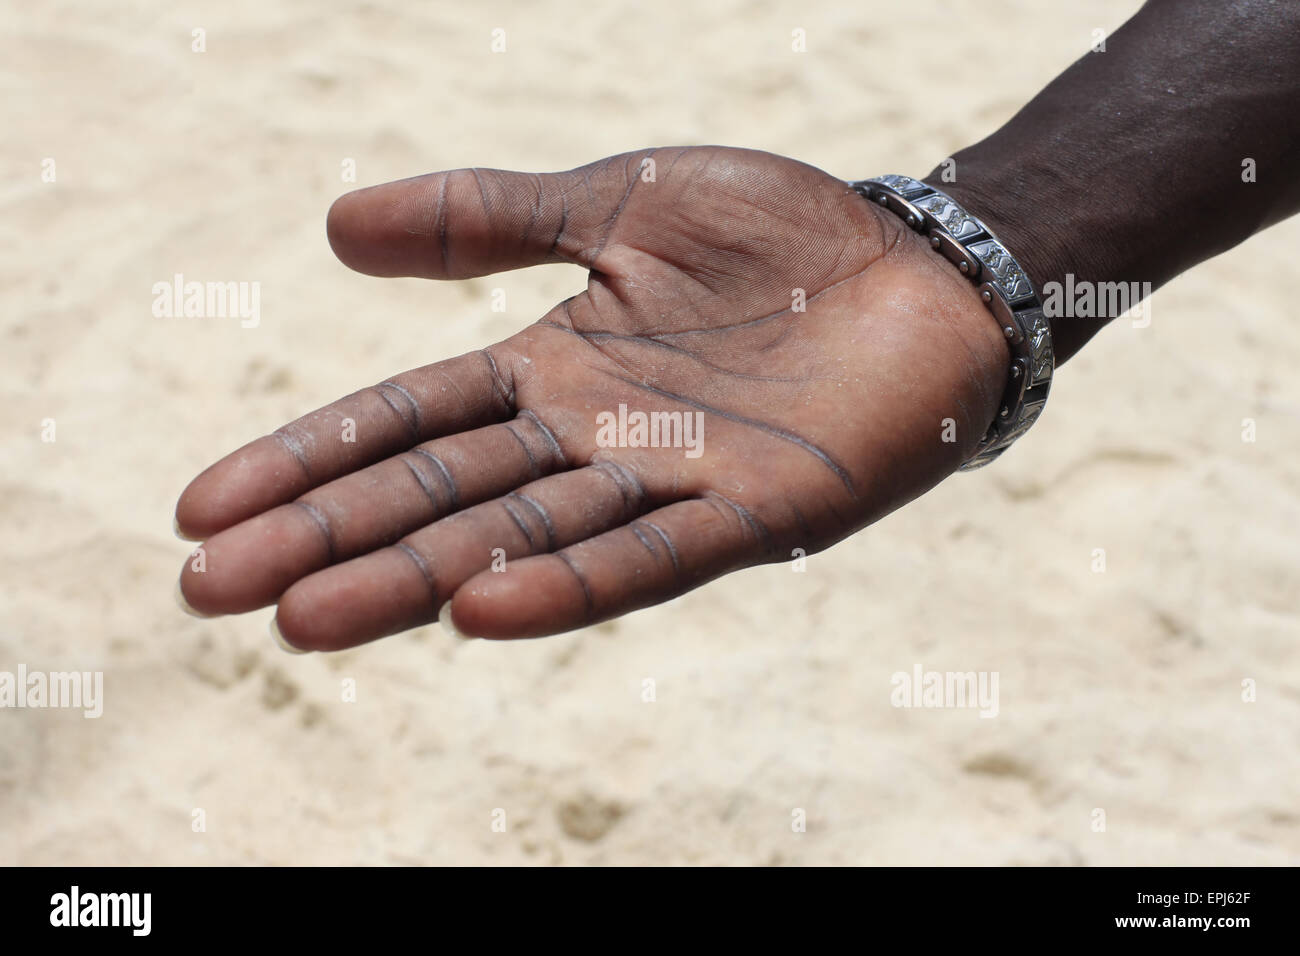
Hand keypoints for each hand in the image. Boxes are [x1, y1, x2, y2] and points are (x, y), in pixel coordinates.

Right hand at [175, 146, 1009, 649]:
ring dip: (416, 580)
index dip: (306, 461)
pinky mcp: (754, 514)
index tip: (203, 509)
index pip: (403, 420)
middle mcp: (591, 439)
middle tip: (207, 594)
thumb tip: (332, 227)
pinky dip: (568, 585)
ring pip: (519, 538)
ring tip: (306, 619)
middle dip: (327, 540)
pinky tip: (482, 610)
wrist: (919, 263)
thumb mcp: (614, 200)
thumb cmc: (777, 235)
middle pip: (437, 493)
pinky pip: (649, 557)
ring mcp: (667, 483)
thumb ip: (488, 216)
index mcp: (552, 369)